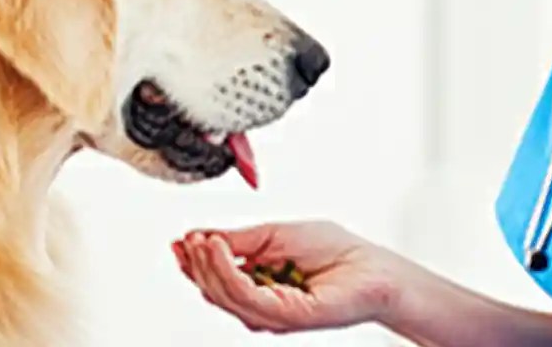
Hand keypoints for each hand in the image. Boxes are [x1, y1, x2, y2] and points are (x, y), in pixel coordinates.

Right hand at [172, 220, 404, 334]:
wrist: (372, 266)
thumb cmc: (334, 250)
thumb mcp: (275, 235)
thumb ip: (239, 240)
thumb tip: (200, 237)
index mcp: (259, 285)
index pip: (216, 279)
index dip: (194, 261)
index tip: (179, 241)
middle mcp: (261, 305)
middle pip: (214, 291)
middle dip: (196, 264)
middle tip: (188, 240)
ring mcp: (272, 315)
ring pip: (225, 296)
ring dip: (207, 266)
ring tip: (202, 241)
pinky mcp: (285, 316)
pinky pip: (246, 297)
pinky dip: (227, 272)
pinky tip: (220, 249)